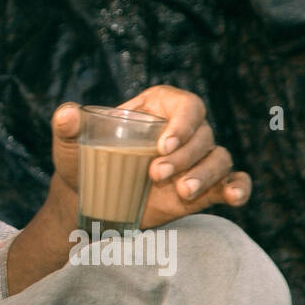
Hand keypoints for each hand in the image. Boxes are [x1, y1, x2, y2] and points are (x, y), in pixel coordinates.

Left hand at [49, 85, 250, 229]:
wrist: (88, 200)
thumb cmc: (80, 162)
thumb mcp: (68, 144)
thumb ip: (65, 126)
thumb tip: (66, 114)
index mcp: (157, 107)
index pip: (185, 104)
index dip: (182, 121)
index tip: (164, 144)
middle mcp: (182, 130)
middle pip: (203, 134)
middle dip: (185, 155)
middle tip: (155, 174)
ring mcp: (195, 159)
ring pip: (219, 158)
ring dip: (206, 175)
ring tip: (181, 193)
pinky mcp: (203, 187)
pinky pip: (232, 181)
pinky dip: (239, 187)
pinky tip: (234, 196)